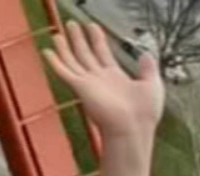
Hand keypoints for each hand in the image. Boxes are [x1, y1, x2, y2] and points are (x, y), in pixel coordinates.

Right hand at [45, 21, 163, 140]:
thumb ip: (148, 68)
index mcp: (115, 77)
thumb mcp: (152, 84)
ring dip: (64, 47)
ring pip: (72, 60)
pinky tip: (47, 51)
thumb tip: (145, 54)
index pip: (102, 52)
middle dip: (78, 39)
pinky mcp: (80, 88)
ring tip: (57, 33)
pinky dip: (55, 61)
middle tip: (71, 24)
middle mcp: (99, 79)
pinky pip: (65, 72)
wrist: (133, 128)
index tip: (91, 26)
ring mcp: (88, 83)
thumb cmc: (144, 112)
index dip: (97, 38)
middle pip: (85, 54)